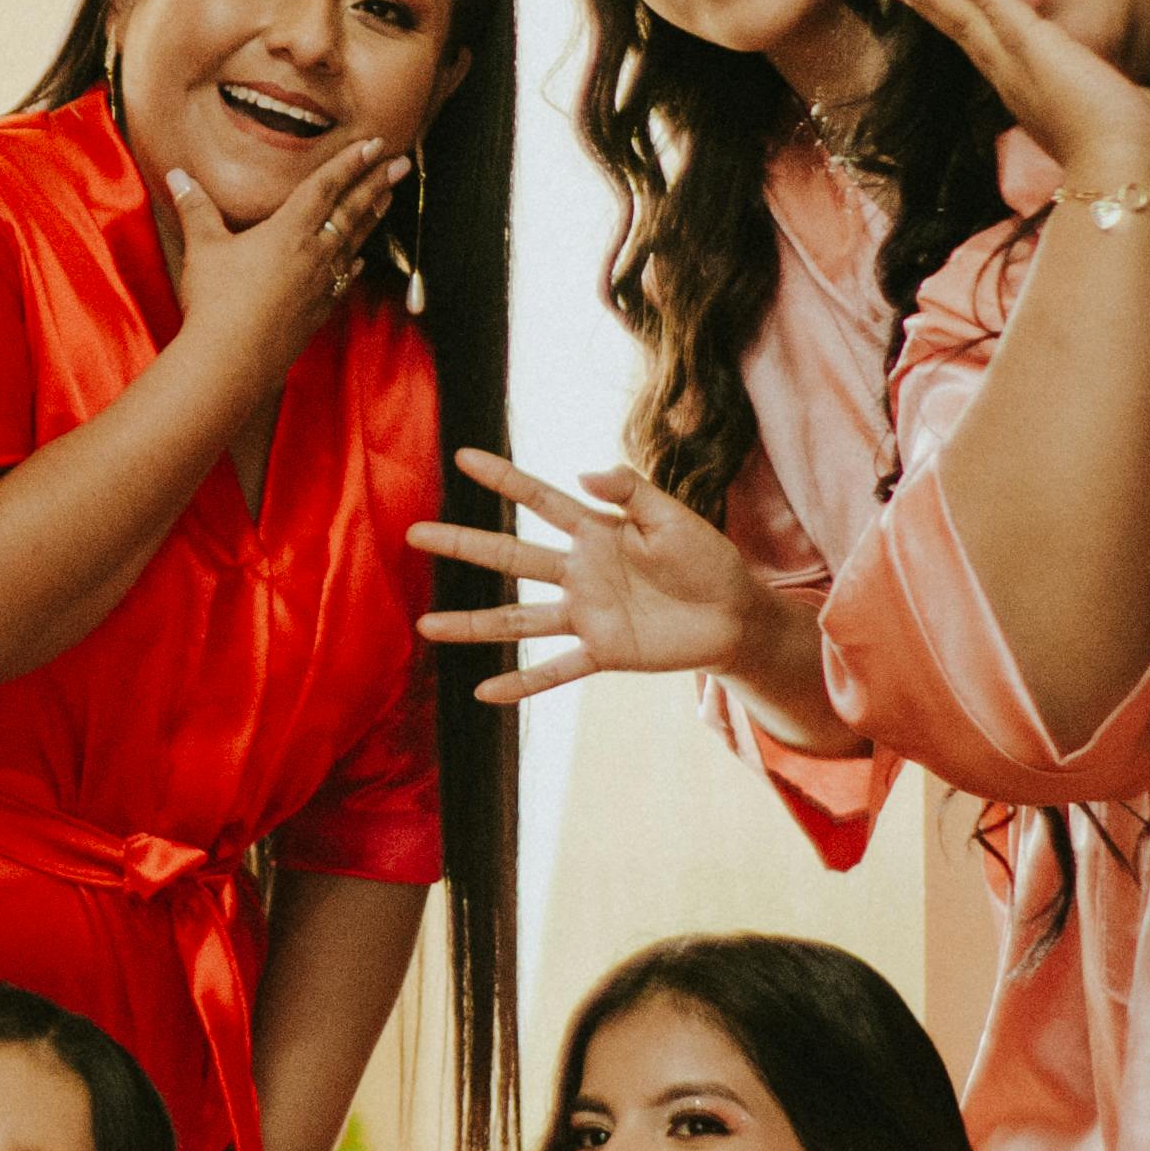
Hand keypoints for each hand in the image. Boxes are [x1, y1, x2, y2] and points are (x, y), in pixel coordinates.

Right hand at [167, 141, 404, 409]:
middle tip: (401, 165)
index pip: (325, 187)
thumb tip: (178, 175)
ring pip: (353, 242)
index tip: (374, 144)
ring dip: (372, 218)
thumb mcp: (204, 248)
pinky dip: (353, 264)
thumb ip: (196, 208)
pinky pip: (343, 280)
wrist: (234, 360)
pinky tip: (358, 261)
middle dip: (376, 184)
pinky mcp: (318, 311)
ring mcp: (321, 284)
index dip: (349, 163)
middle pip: (351, 210)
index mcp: (289, 230)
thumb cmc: (217, 301)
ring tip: (388, 199)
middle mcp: (314, 253)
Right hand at [410, 447, 785, 707]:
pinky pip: (555, 671)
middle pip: (509, 558)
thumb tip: (584, 472)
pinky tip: (484, 694)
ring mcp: (586, 615)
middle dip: (462, 545)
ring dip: (471, 625)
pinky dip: (521, 684)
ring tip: (426, 626)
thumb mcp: (673, 516)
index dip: (502, 478)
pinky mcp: (603, 652)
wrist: (735, 615)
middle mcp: (579, 573)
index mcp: (595, 531)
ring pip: (517, 620)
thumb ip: (631, 491)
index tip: (463, 456)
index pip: (539, 499)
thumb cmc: (707, 559)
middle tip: (414, 533)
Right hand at [874, 0, 1149, 195]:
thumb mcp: (1116, 120)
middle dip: (927, 6)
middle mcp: (1011, 82)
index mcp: (1027, 98)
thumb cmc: (1128, 152)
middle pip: (960, 34)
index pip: (985, 52)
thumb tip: (1143, 104)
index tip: (934, 10)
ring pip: (965, 21)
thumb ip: (1117, 107)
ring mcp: (1017, 65)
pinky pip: (993, 9)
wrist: (1121, 167)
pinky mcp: (1033, 47)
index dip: (957, 27)